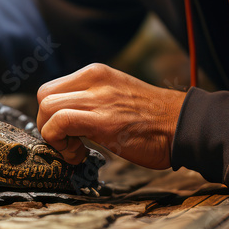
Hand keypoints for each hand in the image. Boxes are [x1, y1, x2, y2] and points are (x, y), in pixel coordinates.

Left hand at [36, 63, 186, 169]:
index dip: (50, 114)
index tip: (66, 133)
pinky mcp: (101, 120)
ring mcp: (97, 98)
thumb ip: (91, 102)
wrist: (184, 125)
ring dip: (52, 135)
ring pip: (46, 108)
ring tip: (75, 150)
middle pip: (44, 96)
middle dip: (47, 124)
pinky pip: (59, 123)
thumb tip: (65, 122)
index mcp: (96, 74)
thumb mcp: (116, 98)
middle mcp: (93, 80)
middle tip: (68, 143)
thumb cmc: (154, 120)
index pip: (52, 88)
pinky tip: (79, 154)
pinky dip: (59, 142)